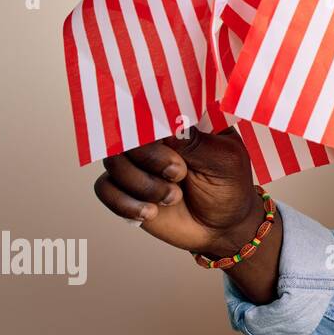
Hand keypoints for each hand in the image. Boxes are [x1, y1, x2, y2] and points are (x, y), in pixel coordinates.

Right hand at [93, 126, 264, 254]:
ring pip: (112, 161)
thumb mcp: (224, 160)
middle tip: (179, 174)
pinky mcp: (125, 189)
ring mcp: (138, 163)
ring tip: (172, 197)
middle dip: (150, 157)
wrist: (223, 227)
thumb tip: (165, 127)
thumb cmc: (230, 187)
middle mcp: (154, 139)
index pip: (152, 107)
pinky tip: (150, 213)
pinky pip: (103, 188)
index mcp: (180, 122)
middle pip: (126, 134)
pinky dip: (124, 202)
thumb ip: (194, 141)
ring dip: (141, 184)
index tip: (168, 142)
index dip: (152, 122)